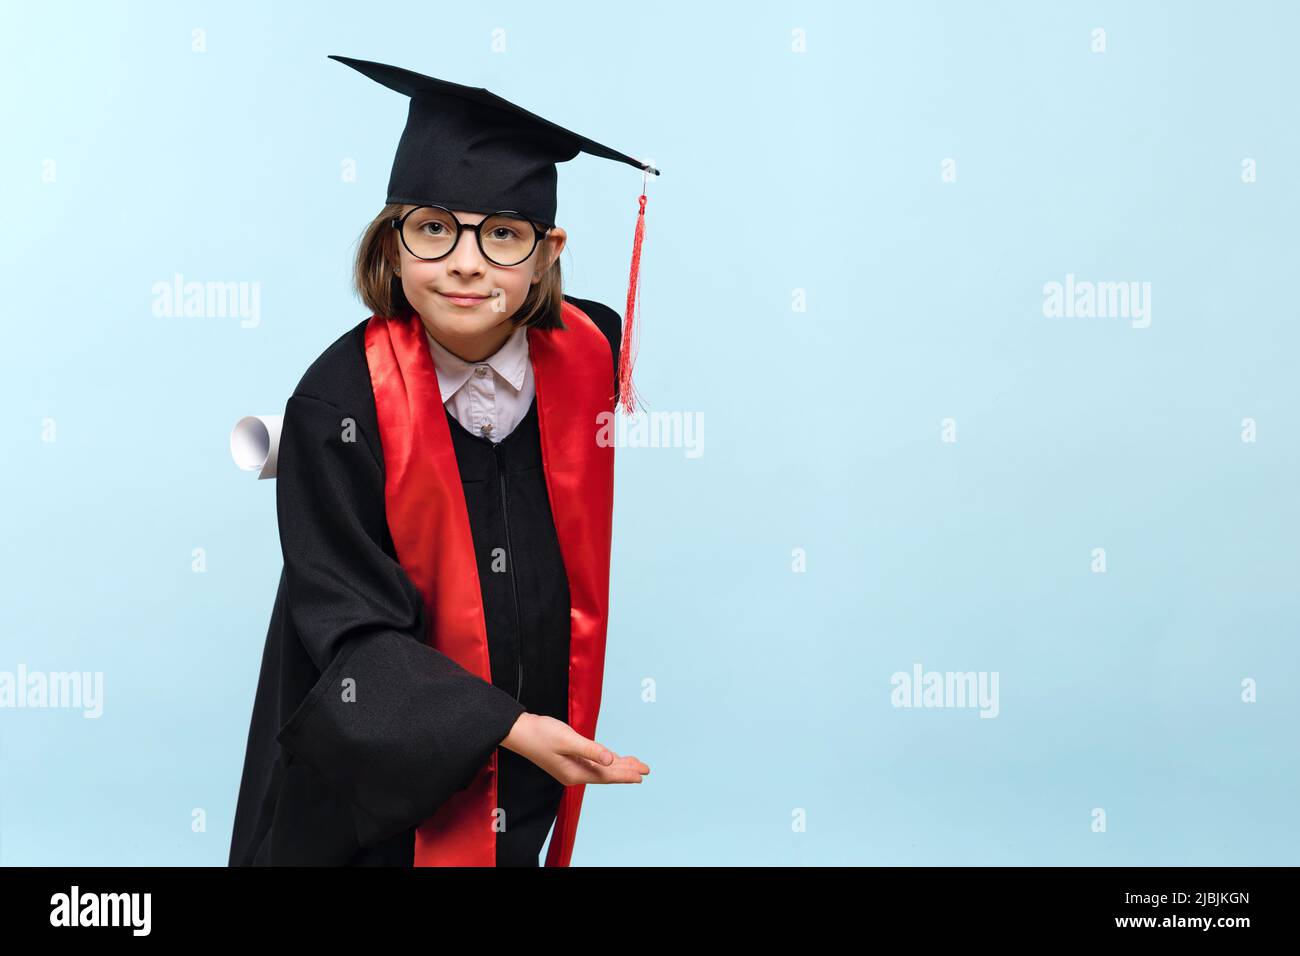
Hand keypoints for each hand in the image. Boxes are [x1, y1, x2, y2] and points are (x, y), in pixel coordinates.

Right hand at [501, 713, 649, 786]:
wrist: (518, 731)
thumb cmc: (540, 734)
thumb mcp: (567, 740)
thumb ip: (591, 750)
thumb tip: (611, 761)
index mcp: (575, 773)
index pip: (607, 775)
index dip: (626, 774)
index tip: (642, 774)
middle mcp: (574, 774)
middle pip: (606, 774)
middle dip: (627, 771)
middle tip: (646, 769)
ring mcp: (571, 767)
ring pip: (601, 767)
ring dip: (618, 765)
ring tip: (636, 764)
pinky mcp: (568, 759)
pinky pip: (593, 762)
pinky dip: (606, 759)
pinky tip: (613, 758)